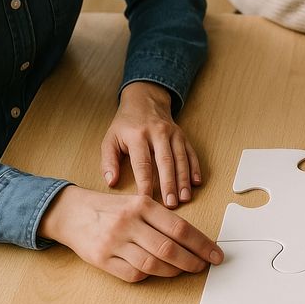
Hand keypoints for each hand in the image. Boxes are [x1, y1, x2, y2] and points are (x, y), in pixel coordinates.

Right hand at [39, 186, 222, 282]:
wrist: (71, 212)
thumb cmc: (111, 209)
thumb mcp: (137, 202)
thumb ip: (162, 219)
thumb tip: (195, 240)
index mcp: (142, 205)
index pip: (180, 228)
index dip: (202, 245)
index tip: (215, 254)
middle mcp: (128, 223)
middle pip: (169, 249)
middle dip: (192, 261)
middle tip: (202, 266)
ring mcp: (114, 242)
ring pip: (153, 264)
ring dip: (173, 270)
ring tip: (182, 269)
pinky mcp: (102, 260)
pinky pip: (134, 274)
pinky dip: (149, 275)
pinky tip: (156, 271)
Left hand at [101, 81, 201, 208]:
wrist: (144, 100)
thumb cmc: (125, 125)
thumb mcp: (110, 139)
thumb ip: (108, 161)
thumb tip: (111, 182)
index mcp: (137, 135)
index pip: (142, 163)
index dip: (144, 182)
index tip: (145, 199)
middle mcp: (157, 133)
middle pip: (165, 161)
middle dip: (169, 184)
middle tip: (170, 204)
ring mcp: (173, 134)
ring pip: (180, 159)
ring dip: (183, 180)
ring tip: (185, 198)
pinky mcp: (182, 136)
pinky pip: (190, 153)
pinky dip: (195, 168)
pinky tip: (196, 183)